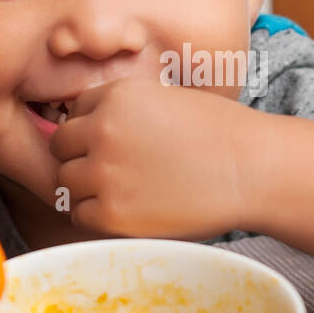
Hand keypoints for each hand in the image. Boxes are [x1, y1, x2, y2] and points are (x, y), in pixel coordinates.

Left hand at [48, 77, 262, 238]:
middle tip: (111, 172)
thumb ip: (126, 109)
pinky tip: (129, 211)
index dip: (90, 130)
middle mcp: (101, 130)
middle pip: (61, 148)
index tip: (110, 145)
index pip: (74, 113)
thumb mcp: (167, 98)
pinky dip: (98, 216)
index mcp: (116, 96)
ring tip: (123, 193)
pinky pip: (81, 216)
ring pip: (66, 183)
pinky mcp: (112, 213)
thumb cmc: (221, 133)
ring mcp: (103, 172)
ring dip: (86, 189)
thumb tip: (91, 127)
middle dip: (80, 158)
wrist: (252, 169)